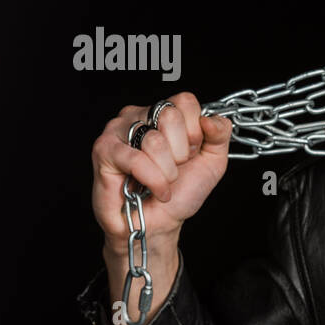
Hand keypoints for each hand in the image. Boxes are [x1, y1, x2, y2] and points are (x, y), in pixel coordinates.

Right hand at [91, 92, 233, 248]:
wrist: (160, 223)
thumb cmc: (180, 192)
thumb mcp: (213, 162)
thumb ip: (220, 134)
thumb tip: (210, 119)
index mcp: (164, 114)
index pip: (185, 101)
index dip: (195, 132)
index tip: (190, 153)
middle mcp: (139, 115)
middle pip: (170, 116)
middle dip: (181, 153)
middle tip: (173, 168)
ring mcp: (118, 130)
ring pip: (155, 140)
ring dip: (167, 172)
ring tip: (162, 180)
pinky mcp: (104, 150)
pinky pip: (137, 160)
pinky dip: (154, 181)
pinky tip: (155, 190)